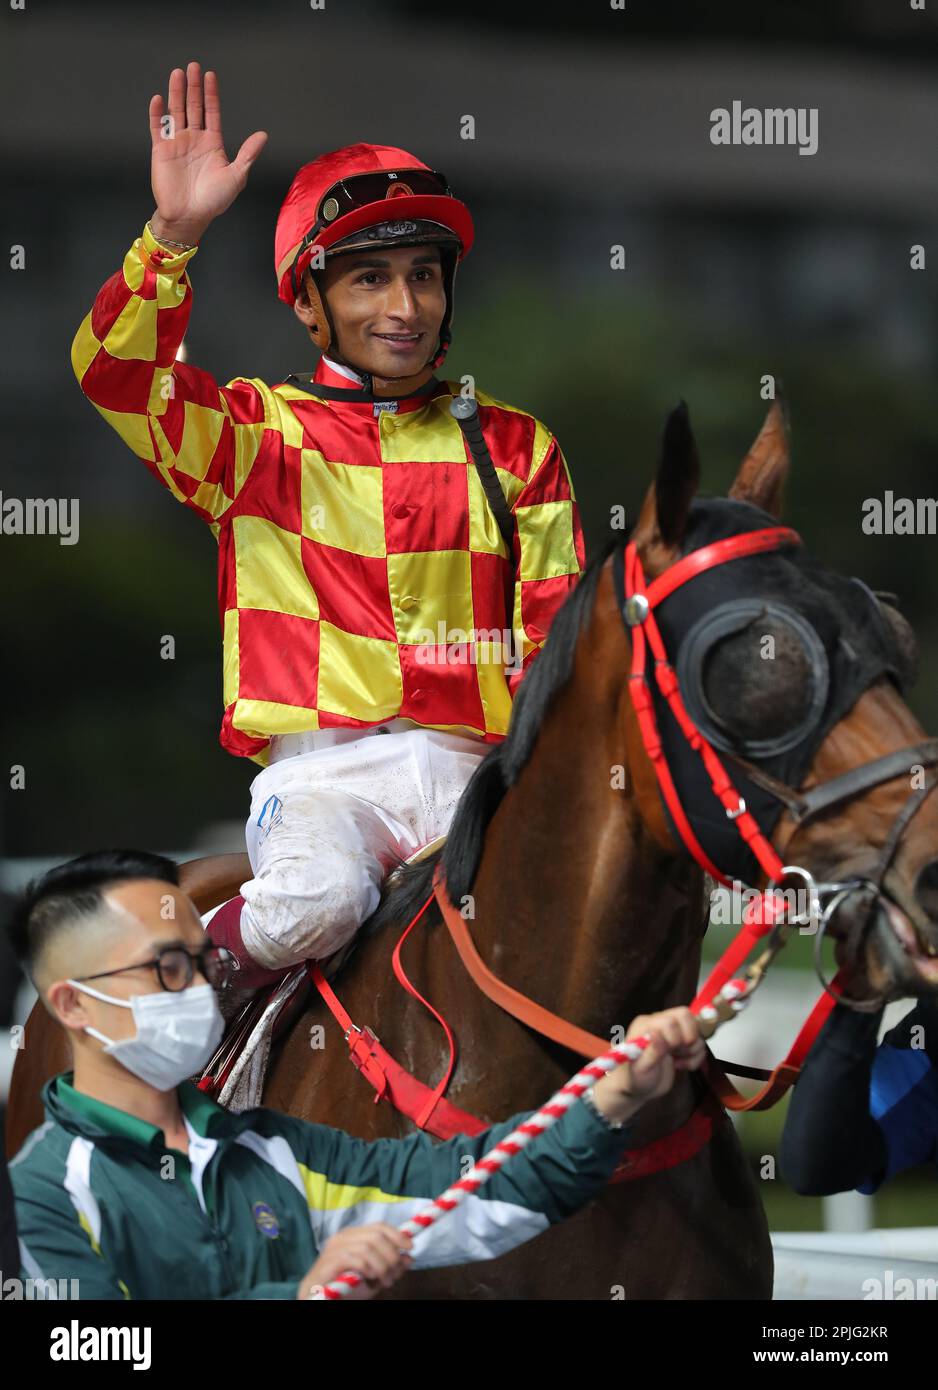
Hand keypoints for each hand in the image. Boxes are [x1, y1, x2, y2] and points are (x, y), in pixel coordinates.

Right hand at [148, 61, 267, 244]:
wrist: (189, 216)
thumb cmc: (213, 200)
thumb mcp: (236, 176)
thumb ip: (247, 154)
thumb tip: (263, 135)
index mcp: (212, 143)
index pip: (211, 112)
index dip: (211, 94)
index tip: (210, 76)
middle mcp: (194, 139)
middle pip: (193, 106)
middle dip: (193, 87)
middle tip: (193, 67)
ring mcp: (177, 143)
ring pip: (176, 112)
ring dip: (176, 93)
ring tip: (178, 74)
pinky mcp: (161, 150)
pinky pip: (158, 128)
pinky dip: (157, 114)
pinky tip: (159, 99)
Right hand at [296, 1223, 413, 1300]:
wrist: (318, 1298)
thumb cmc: (345, 1287)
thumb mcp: (373, 1277)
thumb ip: (390, 1267)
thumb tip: (408, 1257)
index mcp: (354, 1235)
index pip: (379, 1226)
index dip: (397, 1234)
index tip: (410, 1247)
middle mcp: (343, 1237)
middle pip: (376, 1235)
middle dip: (391, 1255)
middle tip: (394, 1275)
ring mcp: (335, 1248)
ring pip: (368, 1246)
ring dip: (382, 1266)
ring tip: (385, 1281)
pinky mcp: (329, 1261)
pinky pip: (355, 1258)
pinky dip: (367, 1268)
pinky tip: (370, 1278)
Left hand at [592, 1007, 705, 1122]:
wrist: (638, 1089)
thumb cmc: (634, 1077)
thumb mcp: (640, 1068)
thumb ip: (651, 1052)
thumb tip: (658, 1034)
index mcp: (646, 1025)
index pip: (671, 1019)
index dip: (675, 1036)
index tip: (670, 1051)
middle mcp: (660, 1024)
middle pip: (686, 1016)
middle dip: (688, 1039)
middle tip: (678, 1053)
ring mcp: (672, 1033)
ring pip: (696, 1031)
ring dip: (692, 1051)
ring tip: (677, 1062)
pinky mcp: (681, 1044)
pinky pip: (699, 1044)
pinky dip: (695, 1058)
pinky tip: (681, 1065)